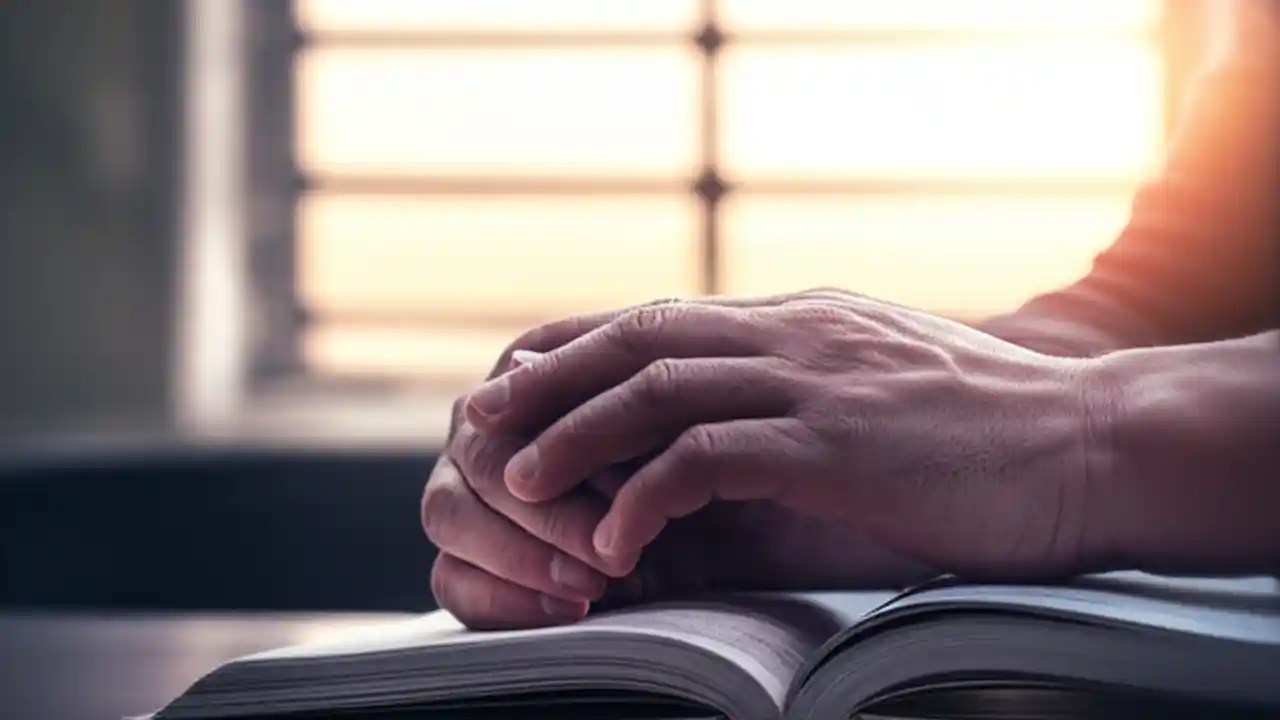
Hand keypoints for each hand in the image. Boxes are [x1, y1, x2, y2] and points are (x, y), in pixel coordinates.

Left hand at [422, 294, 934, 628]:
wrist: (1086, 444)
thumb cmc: (979, 438)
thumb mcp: (872, 394)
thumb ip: (796, 398)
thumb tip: (724, 442)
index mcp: (795, 323)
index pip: (657, 316)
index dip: (578, 348)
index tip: (523, 385)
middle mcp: (791, 334)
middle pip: (635, 338)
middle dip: (549, 379)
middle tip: (483, 420)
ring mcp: (812, 381)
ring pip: (654, 389)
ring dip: (575, 435)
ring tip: (518, 482)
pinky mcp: (835, 441)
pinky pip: (708, 459)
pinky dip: (646, 496)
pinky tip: (614, 541)